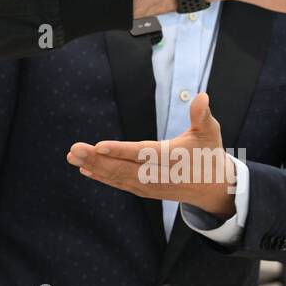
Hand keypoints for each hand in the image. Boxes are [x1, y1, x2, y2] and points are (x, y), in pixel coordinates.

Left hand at [66, 92, 236, 217]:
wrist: (212, 188)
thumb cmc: (209, 154)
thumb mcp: (210, 132)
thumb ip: (202, 115)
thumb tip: (202, 95)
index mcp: (174, 158)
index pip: (144, 153)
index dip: (121, 150)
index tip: (99, 145)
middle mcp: (159, 175)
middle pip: (124, 167)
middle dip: (96, 159)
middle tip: (74, 149)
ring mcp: (150, 186)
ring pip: (118, 176)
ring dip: (94, 166)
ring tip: (72, 156)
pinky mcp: (144, 190)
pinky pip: (120, 183)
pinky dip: (102, 177)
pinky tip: (84, 169)